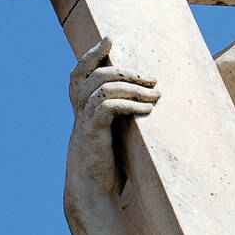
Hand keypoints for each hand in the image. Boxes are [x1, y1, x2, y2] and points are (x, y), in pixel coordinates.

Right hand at [64, 37, 160, 204]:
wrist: (92, 194)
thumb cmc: (108, 167)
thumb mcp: (115, 136)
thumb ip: (122, 117)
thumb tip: (151, 99)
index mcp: (82, 111)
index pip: (79, 74)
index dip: (91, 54)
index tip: (109, 39)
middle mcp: (79, 113)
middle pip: (93, 76)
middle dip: (124, 71)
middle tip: (152, 79)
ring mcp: (83, 124)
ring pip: (102, 88)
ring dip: (133, 87)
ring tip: (156, 95)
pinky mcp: (92, 136)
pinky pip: (107, 108)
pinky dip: (129, 103)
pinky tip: (148, 110)